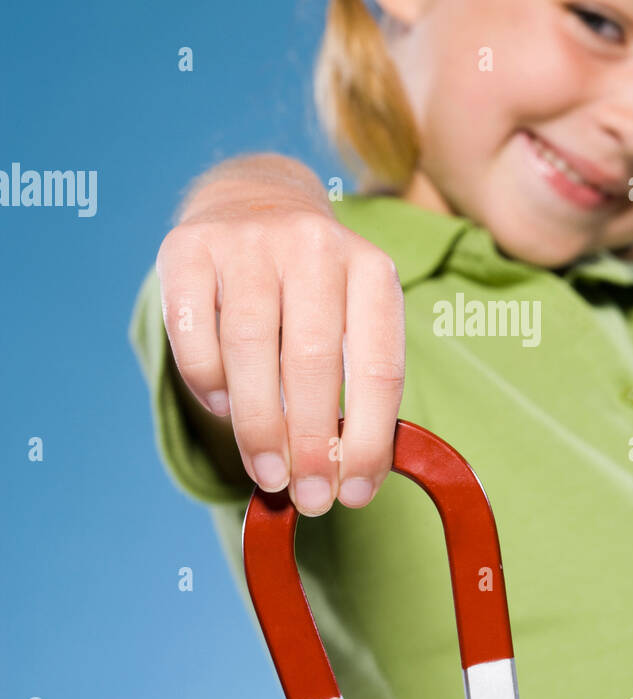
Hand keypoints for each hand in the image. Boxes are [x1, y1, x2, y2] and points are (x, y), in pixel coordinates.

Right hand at [155, 155, 404, 515]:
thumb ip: (355, 388)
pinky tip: (222, 405)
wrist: (254, 201)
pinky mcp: (188, 247)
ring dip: (258, 425)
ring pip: (250, 349)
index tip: (355, 494)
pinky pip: (193, 333)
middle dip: (310, 443)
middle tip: (308, 497)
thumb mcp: (354, 318)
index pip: (378, 367)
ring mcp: (248, 241)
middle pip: (313, 361)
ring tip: (267, 472)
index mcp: (372, 268)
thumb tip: (344, 479)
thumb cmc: (312, 290)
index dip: (369, 439)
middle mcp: (313, 245)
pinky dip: (207, 381)